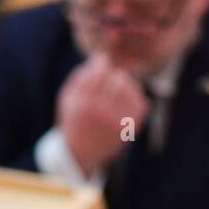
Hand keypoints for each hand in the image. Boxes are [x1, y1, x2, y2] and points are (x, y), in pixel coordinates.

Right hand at [56, 53, 149, 176]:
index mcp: (82, 102)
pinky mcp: (130, 127)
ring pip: (130, 87)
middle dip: (113, 76)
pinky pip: (140, 100)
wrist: (80, 152)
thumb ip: (82, 73)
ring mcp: (117, 120)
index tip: (100, 67)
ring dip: (124, 85)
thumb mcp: (68, 95)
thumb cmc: (74, 118)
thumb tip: (103, 57)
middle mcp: (100, 112)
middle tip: (107, 82)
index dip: (102, 63)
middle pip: (119, 76)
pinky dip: (133, 98)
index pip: (102, 68)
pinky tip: (122, 104)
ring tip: (114, 93)